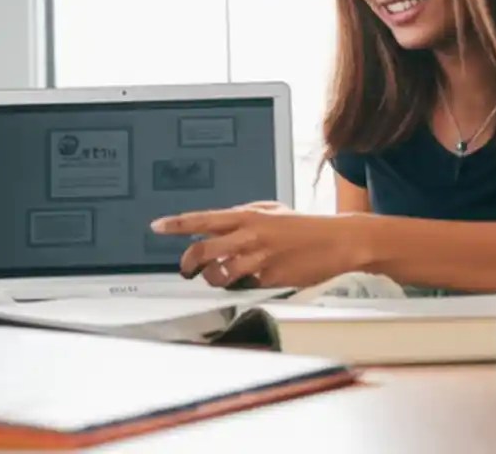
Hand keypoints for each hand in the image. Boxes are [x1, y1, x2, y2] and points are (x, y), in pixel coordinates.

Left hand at [150, 201, 364, 289]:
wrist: (338, 241)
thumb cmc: (305, 226)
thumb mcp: (271, 210)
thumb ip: (243, 216)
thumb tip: (220, 222)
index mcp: (248, 217)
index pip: (203, 219)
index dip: (177, 224)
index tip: (157, 227)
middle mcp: (249, 236)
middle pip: (203, 251)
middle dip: (188, 263)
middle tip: (185, 269)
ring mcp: (258, 259)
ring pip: (219, 273)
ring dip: (213, 278)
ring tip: (220, 276)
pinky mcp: (269, 279)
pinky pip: (244, 286)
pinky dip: (242, 284)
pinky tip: (253, 278)